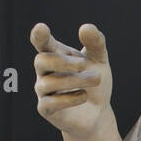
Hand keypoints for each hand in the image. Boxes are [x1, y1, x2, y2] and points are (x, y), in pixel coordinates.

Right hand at [31, 22, 112, 137]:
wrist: (99, 113)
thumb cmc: (95, 83)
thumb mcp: (100, 61)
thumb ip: (96, 43)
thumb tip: (86, 28)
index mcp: (56, 55)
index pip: (42, 43)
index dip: (40, 36)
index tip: (41, 29)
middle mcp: (45, 72)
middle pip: (41, 60)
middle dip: (63, 61)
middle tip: (84, 64)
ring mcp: (44, 91)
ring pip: (49, 83)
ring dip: (74, 80)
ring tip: (95, 80)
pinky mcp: (46, 110)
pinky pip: (50, 103)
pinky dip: (70, 98)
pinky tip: (84, 96)